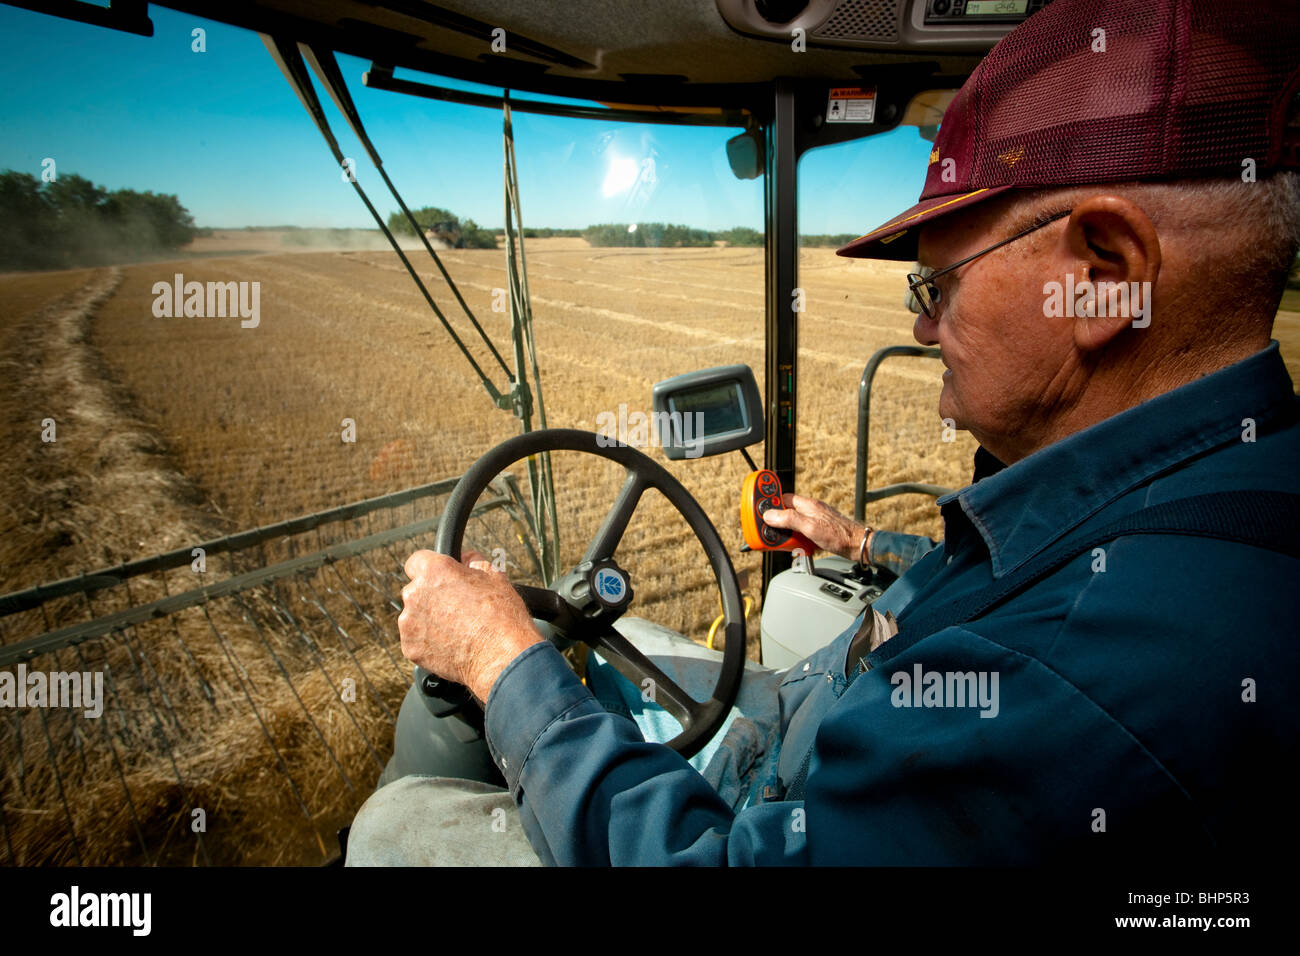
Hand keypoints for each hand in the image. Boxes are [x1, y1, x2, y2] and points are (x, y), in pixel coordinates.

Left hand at [398, 549, 541, 703]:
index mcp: (434, 571)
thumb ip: (472, 560)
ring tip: (456, 630)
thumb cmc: (502, 616)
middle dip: (430, 597)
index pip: (416, 561)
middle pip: (415, 590)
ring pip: (413, 616)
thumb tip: (464, 558)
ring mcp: (409, 622)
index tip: (437, 578)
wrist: (502, 656)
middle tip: (455, 608)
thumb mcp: (494, 575)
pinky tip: (450, 644)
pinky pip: (415, 640)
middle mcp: (416, 593)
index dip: (429, 569)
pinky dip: (428, 642)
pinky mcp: (410, 647)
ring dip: (428, 620)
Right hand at [761, 493, 866, 560]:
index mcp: (807, 505)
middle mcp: (810, 511)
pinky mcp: (818, 532)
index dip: (771, 501)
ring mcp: (814, 521)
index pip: (783, 498)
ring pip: (793, 526)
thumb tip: (770, 515)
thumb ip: (789, 519)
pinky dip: (797, 542)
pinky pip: (801, 535)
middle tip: (772, 533)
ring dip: (788, 536)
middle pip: (786, 514)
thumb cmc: (840, 535)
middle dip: (778, 524)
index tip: (759, 505)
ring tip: (787, 544)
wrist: (858, 546)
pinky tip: (800, 549)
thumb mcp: (810, 527)